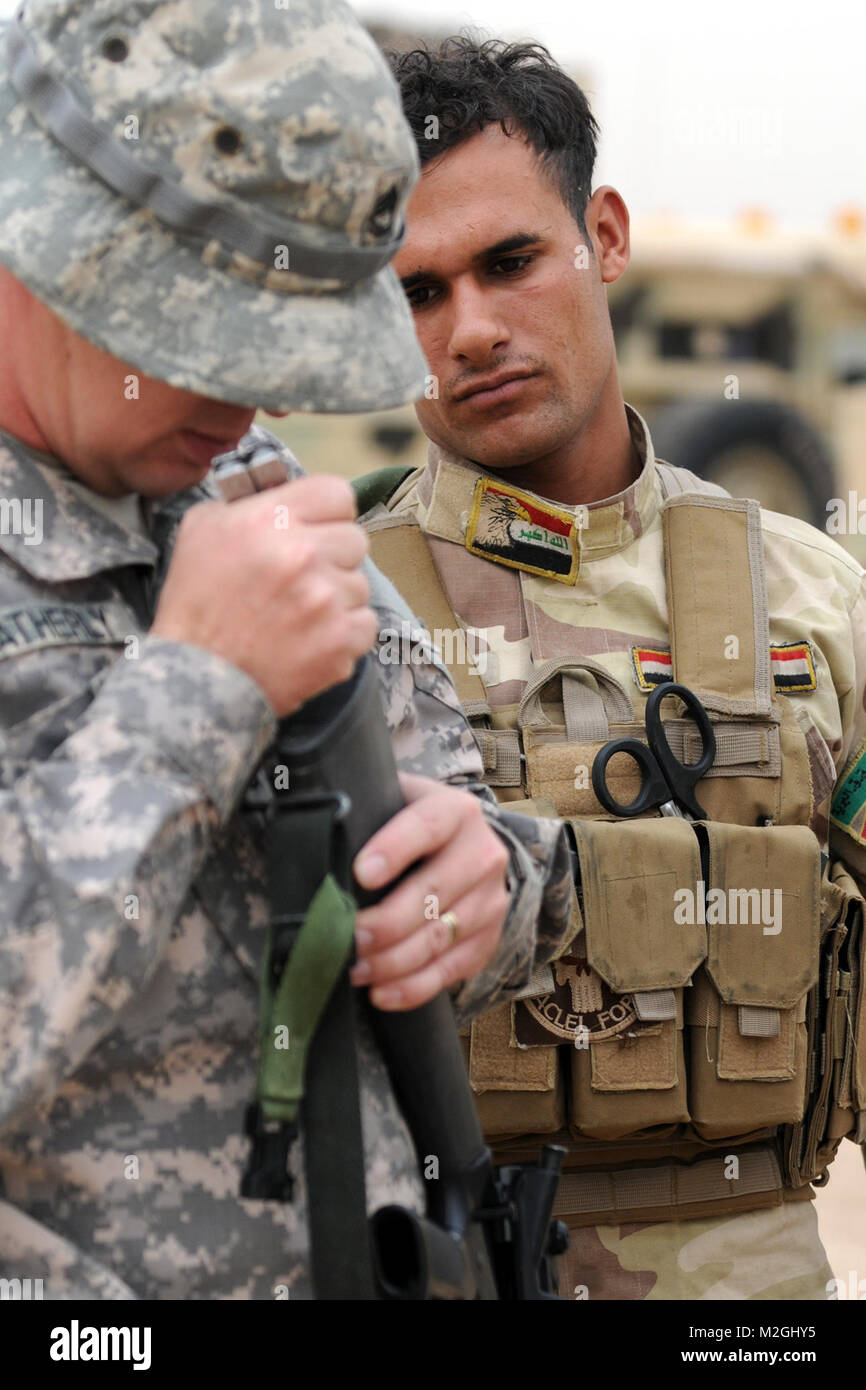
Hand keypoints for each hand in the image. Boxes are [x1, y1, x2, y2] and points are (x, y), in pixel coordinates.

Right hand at [151, 475, 376, 716]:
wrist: (197, 678)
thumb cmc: (196, 605)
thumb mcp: (203, 530)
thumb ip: (248, 502)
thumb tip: (283, 493)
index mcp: (270, 519)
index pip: (337, 493)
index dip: (327, 512)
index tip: (316, 528)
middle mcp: (302, 554)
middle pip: (355, 539)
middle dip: (333, 556)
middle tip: (302, 578)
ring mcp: (326, 600)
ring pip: (360, 584)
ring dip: (337, 598)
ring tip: (298, 615)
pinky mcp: (340, 640)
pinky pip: (364, 624)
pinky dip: (343, 634)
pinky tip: (309, 639)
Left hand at [350, 772, 509, 1009]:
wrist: (465, 846)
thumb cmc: (409, 826)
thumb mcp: (397, 804)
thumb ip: (365, 816)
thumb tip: (310, 850)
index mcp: (457, 811)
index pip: (427, 826)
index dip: (394, 849)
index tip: (361, 873)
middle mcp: (483, 854)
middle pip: (433, 893)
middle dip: (385, 923)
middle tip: (347, 939)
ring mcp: (491, 900)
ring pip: (439, 937)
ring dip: (391, 961)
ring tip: (353, 969)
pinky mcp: (489, 938)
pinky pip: (450, 971)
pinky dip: (413, 988)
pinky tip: (380, 993)